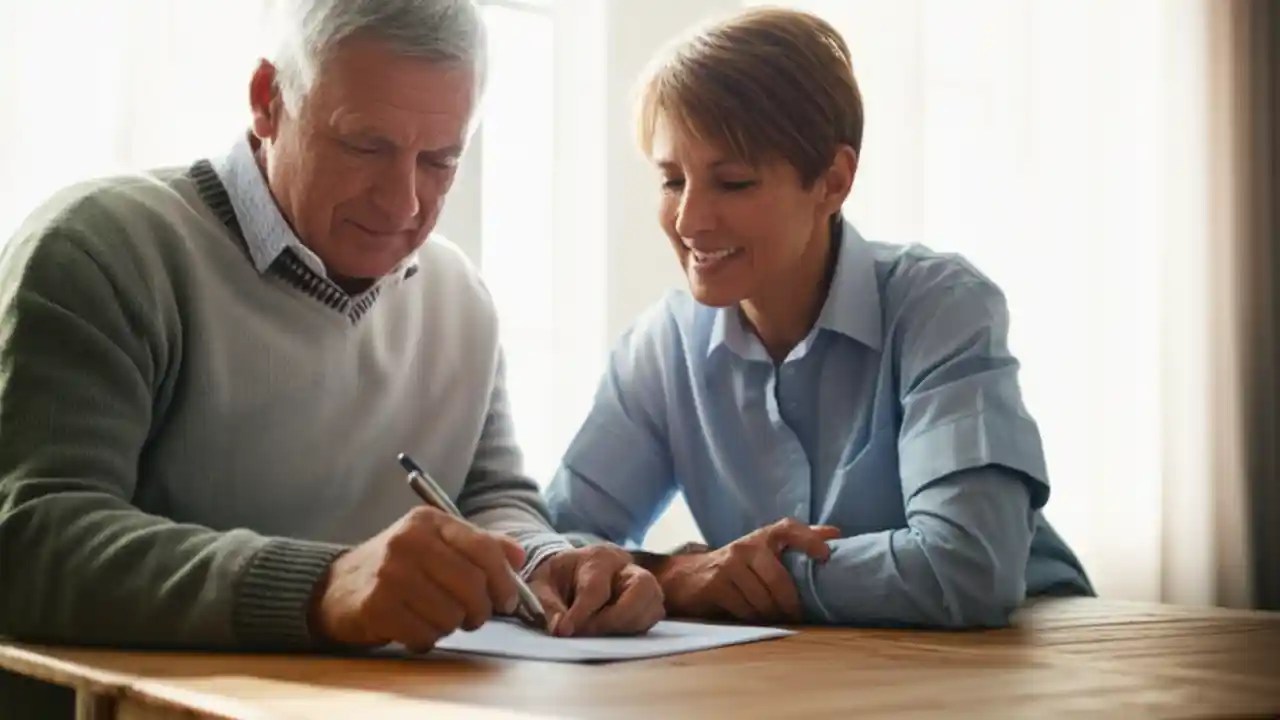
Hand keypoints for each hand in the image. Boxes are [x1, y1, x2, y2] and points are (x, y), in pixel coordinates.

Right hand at [310, 507, 524, 651]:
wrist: (337, 587)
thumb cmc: (398, 567)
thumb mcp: (437, 544)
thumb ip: (480, 546)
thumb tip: (518, 558)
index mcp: (429, 521)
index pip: (484, 549)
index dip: (504, 580)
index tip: (508, 600)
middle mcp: (409, 541)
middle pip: (472, 585)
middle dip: (479, 610)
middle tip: (471, 617)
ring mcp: (391, 573)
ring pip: (451, 615)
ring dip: (449, 626)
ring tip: (435, 618)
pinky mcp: (377, 605)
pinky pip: (425, 635)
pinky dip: (425, 639)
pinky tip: (414, 628)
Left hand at [526, 545, 664, 636]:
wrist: (571, 572)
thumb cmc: (557, 578)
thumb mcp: (541, 585)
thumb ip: (548, 606)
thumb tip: (560, 630)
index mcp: (598, 558)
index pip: (596, 587)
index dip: (582, 613)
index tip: (565, 632)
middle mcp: (627, 567)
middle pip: (642, 587)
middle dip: (618, 616)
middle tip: (591, 633)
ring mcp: (643, 584)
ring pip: (654, 604)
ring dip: (629, 626)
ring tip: (600, 636)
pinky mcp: (649, 603)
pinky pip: (653, 617)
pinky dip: (636, 630)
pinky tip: (612, 635)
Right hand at [656, 518, 839, 622]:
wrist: (689, 576)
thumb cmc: (738, 564)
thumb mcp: (766, 548)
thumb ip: (799, 540)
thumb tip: (836, 533)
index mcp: (764, 535)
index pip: (789, 529)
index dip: (809, 540)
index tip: (826, 556)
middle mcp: (746, 546)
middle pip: (778, 580)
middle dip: (790, 603)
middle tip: (798, 615)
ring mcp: (729, 565)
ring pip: (762, 599)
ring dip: (771, 614)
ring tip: (775, 617)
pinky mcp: (715, 585)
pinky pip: (745, 609)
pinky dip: (753, 617)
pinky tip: (755, 617)